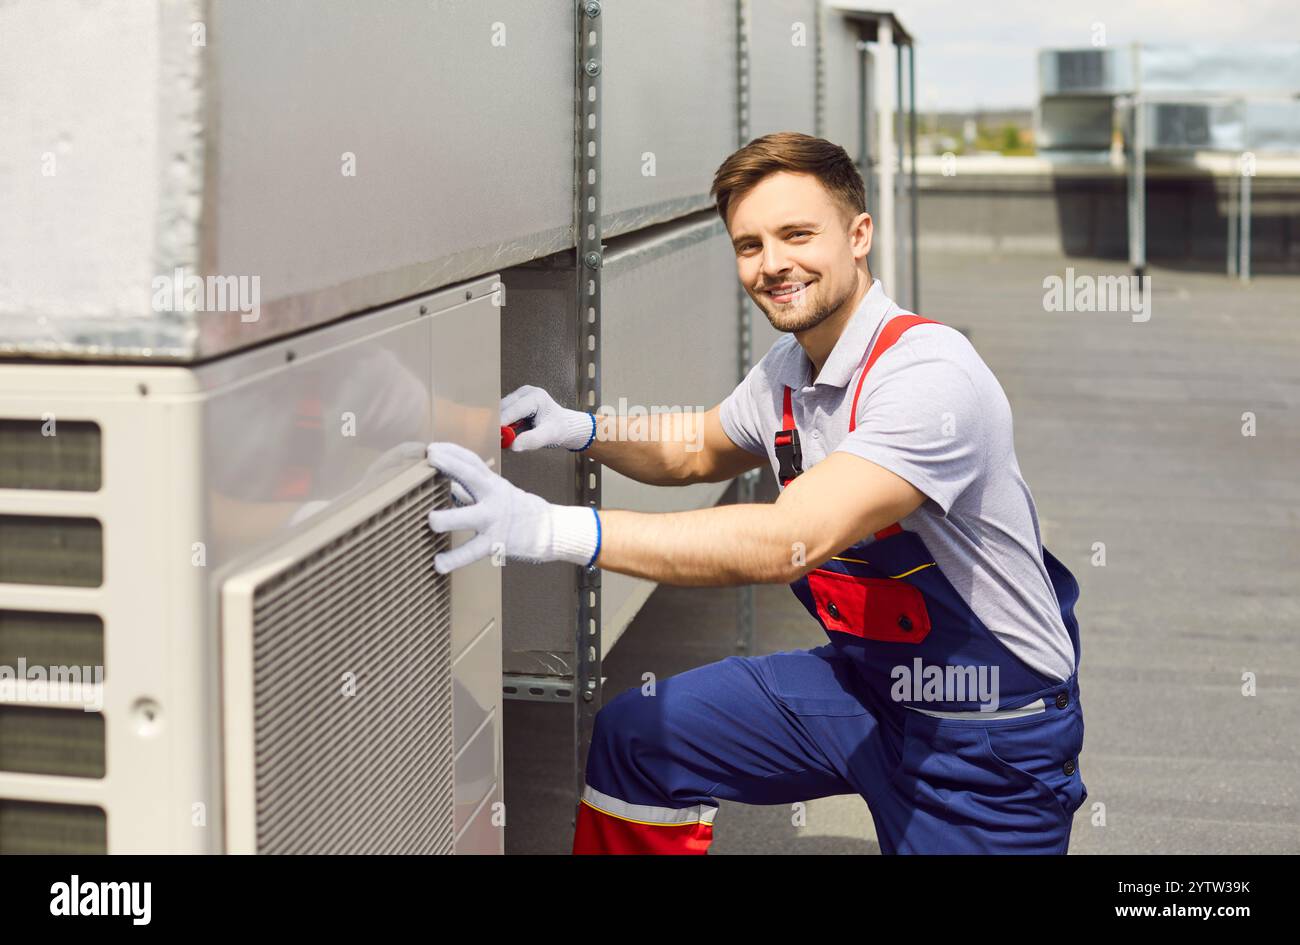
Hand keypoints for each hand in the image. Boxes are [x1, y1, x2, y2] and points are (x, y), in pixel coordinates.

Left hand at [425, 442, 599, 573]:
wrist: (548, 531)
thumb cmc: (519, 510)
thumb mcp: (498, 493)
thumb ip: (472, 490)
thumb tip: (448, 485)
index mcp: (493, 484)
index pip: (472, 461)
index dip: (453, 452)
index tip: (433, 448)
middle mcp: (493, 497)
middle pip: (472, 476)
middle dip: (451, 465)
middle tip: (431, 459)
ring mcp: (494, 520)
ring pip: (468, 517)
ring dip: (447, 518)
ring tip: (430, 520)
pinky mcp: (495, 543)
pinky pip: (471, 552)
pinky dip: (453, 559)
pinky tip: (438, 564)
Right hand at [500, 385, 594, 451]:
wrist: (563, 425)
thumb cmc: (558, 428)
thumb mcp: (549, 435)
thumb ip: (532, 440)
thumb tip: (513, 445)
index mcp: (536, 396)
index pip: (514, 409)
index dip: (502, 421)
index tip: (494, 434)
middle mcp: (525, 393)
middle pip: (504, 408)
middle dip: (498, 424)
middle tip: (495, 440)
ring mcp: (518, 396)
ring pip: (500, 410)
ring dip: (499, 424)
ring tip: (503, 438)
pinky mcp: (514, 403)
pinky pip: (502, 413)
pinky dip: (502, 424)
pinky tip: (506, 434)